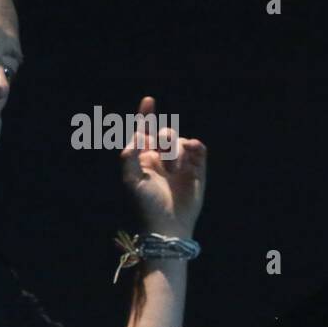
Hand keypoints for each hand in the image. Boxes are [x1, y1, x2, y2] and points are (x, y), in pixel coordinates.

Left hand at [120, 95, 207, 237]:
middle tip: (164, 160)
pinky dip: (194, 147)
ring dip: (176, 153)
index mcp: (144, 157)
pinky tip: (190, 157)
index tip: (149, 100)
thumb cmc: (146, 206)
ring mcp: (180, 163)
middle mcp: (162, 157)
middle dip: (165, 140)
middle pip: (165, 133)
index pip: (145, 131)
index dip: (146, 114)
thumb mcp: (132, 181)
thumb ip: (129, 156)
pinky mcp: (197, 168)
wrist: (168, 226)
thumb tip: (135, 136)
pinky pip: (197, 147)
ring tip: (175, 173)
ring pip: (180, 140)